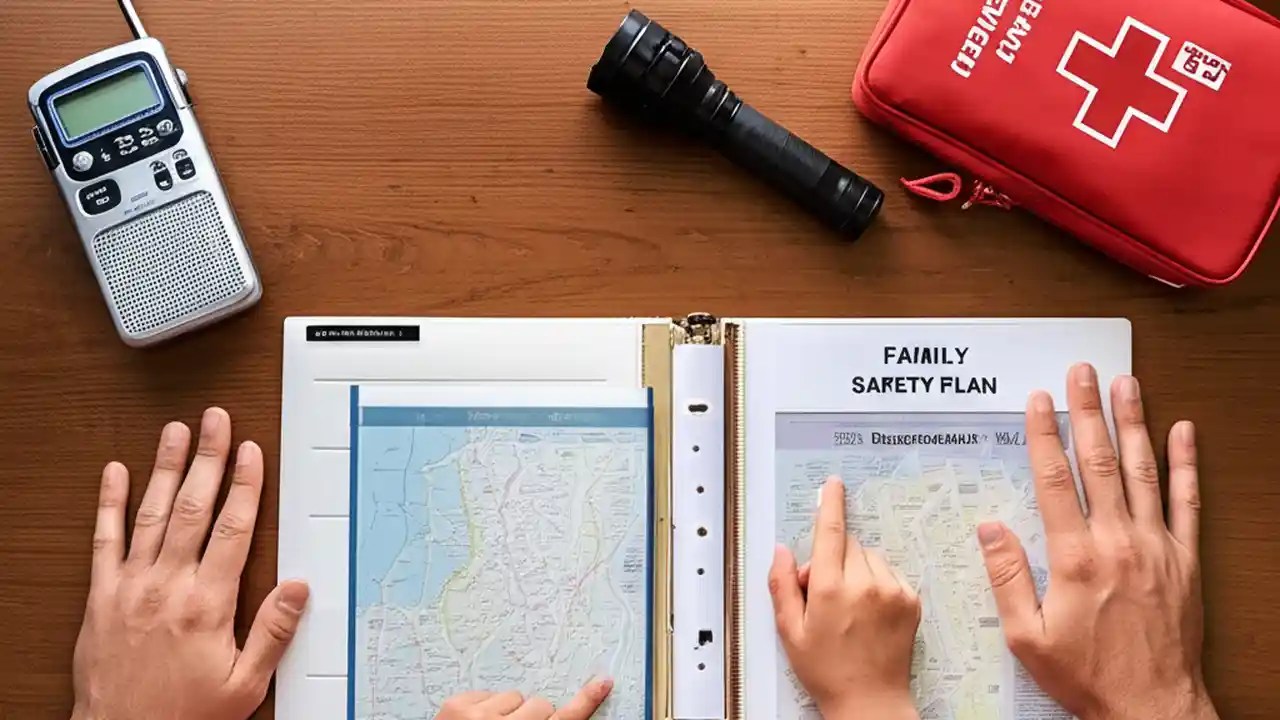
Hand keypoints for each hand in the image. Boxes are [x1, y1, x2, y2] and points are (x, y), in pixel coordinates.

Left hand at [72, 408, 309, 719]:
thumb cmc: (182, 716)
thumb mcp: (243, 686)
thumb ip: (273, 634)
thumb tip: (298, 589)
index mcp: (207, 604)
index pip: (232, 529)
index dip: (244, 486)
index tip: (250, 453)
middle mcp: (167, 586)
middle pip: (192, 508)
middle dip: (206, 459)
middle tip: (214, 422)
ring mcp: (130, 587)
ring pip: (151, 514)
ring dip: (164, 468)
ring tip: (174, 432)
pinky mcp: (101, 597)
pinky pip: (104, 541)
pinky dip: (110, 504)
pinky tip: (116, 475)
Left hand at [434, 678, 613, 718]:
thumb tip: (551, 717)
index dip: (586, 701)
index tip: (602, 682)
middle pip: (541, 705)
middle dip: (532, 718)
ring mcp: (479, 715)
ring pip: (513, 696)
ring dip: (505, 712)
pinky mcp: (457, 704)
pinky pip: (486, 693)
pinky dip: (482, 708)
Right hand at [769, 477, 920, 719]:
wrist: (870, 701)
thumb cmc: (827, 671)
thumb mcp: (790, 632)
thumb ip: (783, 586)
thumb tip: (782, 551)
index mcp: (830, 590)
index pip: (830, 532)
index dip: (830, 503)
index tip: (834, 484)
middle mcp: (864, 584)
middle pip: (847, 544)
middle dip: (833, 558)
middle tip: (823, 592)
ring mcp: (892, 591)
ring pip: (869, 557)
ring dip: (857, 570)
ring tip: (849, 606)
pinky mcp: (911, 600)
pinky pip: (889, 573)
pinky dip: (878, 583)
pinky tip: (869, 612)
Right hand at [977, 364, 1217, 719]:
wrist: (1151, 708)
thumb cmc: (1087, 675)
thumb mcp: (1027, 636)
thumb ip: (1007, 577)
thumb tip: (990, 528)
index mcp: (1074, 557)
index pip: (1055, 480)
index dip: (1044, 435)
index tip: (1038, 401)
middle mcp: (1117, 542)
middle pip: (1099, 462)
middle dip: (1088, 412)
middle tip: (1083, 373)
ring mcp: (1156, 547)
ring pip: (1142, 471)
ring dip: (1133, 423)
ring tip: (1126, 385)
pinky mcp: (1185, 560)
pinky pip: (1187, 502)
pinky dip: (1185, 464)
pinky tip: (1182, 432)